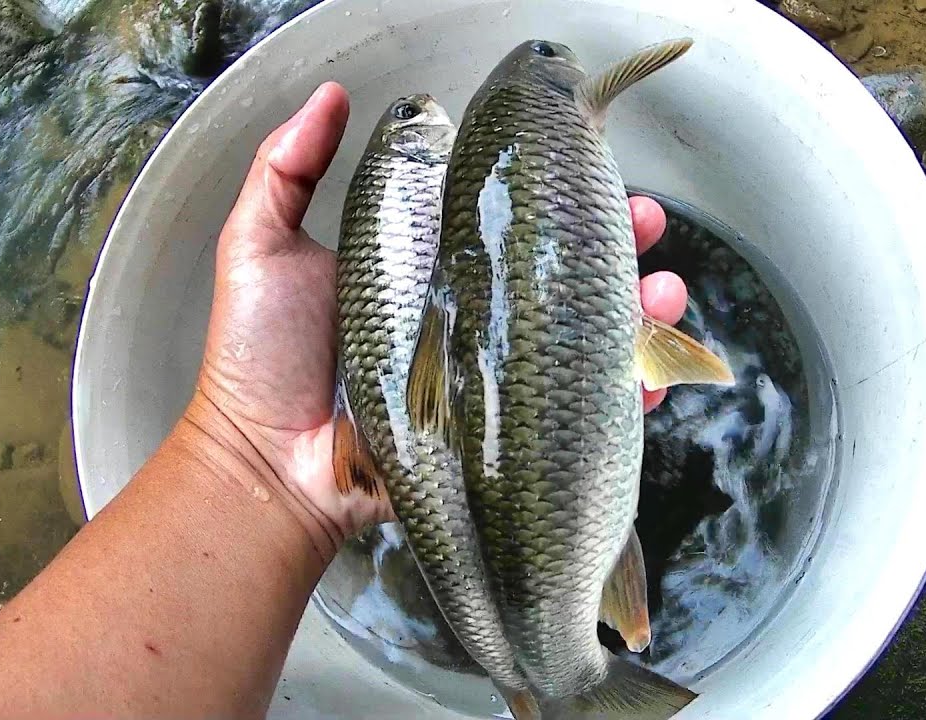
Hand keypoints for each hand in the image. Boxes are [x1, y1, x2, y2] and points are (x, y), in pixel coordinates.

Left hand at [186, 82, 686, 548]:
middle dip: (615, 239)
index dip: (549, 190)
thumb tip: (332, 94)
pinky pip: (581, 410)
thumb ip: (287, 170)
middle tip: (646, 219)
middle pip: (559, 269)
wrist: (268, 466)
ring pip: (584, 333)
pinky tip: (655, 373)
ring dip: (639, 307)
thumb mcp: (260, 249)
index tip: (585, 160)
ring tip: (665, 289)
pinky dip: (633, 391)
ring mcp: (493, 374)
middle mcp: (472, 314)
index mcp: (430, 266)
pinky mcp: (503, 433)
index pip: (506, 217)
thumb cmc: (260, 358)